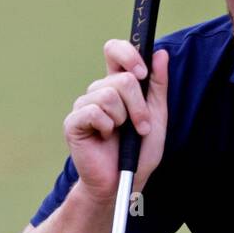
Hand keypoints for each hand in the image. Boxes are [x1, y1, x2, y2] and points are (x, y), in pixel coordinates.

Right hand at [63, 40, 168, 203]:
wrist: (125, 182)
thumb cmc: (139, 152)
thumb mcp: (157, 117)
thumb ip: (158, 85)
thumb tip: (160, 53)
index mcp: (117, 86)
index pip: (115, 50)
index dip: (128, 54)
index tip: (142, 73)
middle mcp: (99, 92)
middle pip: (121, 78)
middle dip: (138, 105)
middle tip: (141, 126)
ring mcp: (84, 106)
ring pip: (109, 95)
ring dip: (124, 119)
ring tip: (121, 135)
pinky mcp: (73, 122)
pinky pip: (94, 112)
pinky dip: (107, 127)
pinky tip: (105, 138)